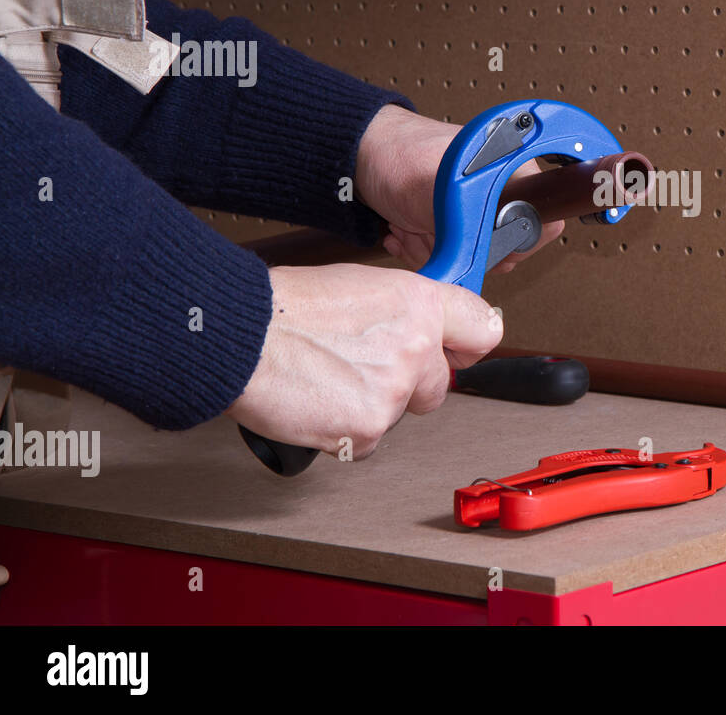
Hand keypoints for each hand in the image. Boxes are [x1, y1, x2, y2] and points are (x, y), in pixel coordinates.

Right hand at [225, 264, 503, 457]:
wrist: (241, 336)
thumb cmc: (287, 306)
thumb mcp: (361, 284)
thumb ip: (403, 311)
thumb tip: (417, 329)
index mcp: (420, 305)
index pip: (484, 330)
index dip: (467, 345)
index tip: (457, 351)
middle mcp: (417, 348)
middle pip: (439, 386)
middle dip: (408, 384)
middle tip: (362, 368)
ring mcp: (394, 393)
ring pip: (398, 414)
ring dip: (371, 406)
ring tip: (328, 377)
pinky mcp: (367, 431)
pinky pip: (368, 441)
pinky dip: (345, 430)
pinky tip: (318, 401)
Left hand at [355, 104, 563, 270]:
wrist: (358, 155)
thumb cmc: (400, 156)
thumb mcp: (444, 191)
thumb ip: (481, 219)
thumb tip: (512, 249)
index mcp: (514, 171)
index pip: (543, 225)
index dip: (514, 244)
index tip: (480, 243)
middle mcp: (501, 190)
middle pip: (503, 249)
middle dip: (462, 247)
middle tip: (432, 228)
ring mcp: (475, 208)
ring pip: (471, 256)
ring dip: (436, 248)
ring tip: (412, 224)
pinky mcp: (452, 223)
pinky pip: (449, 255)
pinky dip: (424, 248)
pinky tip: (405, 229)